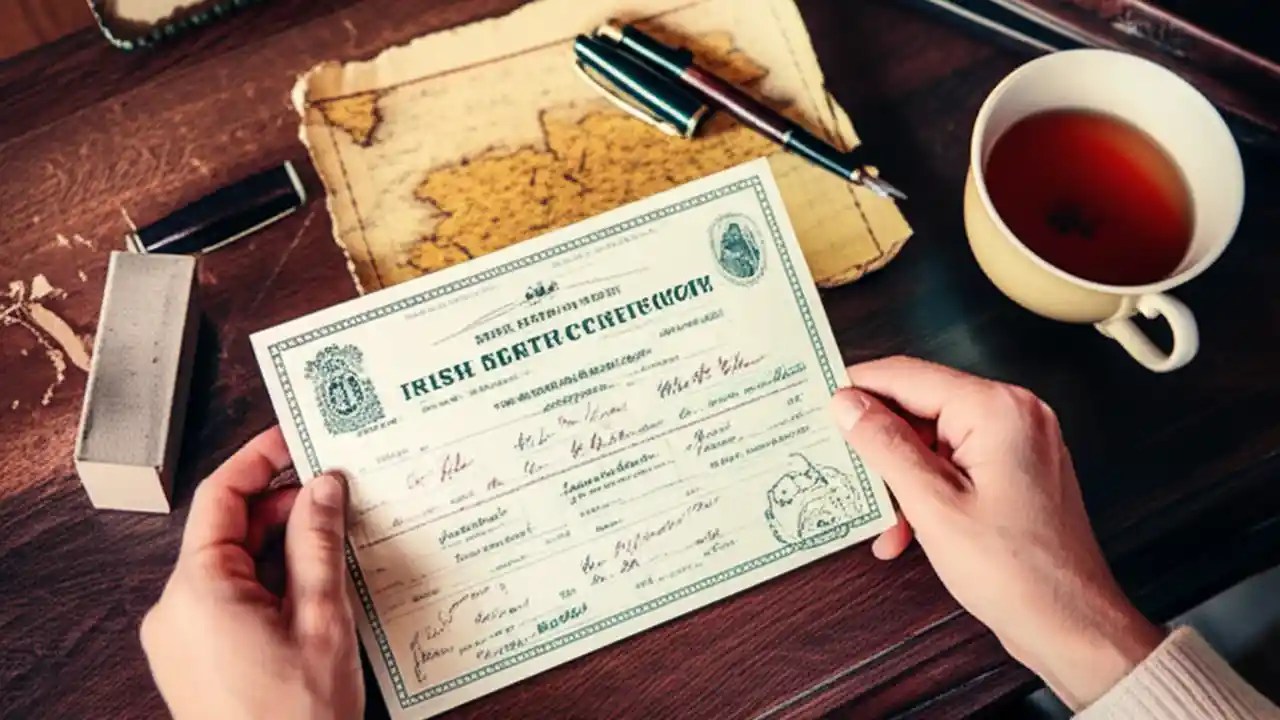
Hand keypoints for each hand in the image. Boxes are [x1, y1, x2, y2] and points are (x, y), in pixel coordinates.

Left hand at [140, 427, 363, 719]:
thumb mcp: (322, 619)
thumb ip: (320, 543)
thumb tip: (324, 486)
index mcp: (198, 591)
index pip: (221, 497)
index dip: (260, 459)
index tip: (295, 437)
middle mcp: (176, 609)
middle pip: (228, 530)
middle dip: (284, 506)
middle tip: (340, 491)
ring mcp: (182, 637)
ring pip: (234, 565)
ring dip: (283, 546)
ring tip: (338, 540)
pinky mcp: (197, 658)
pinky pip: (232, 598)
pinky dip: (272, 580)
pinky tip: (317, 584)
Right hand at [830, 357, 1163, 708]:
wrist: (1072, 626)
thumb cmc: (1016, 572)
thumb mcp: (932, 505)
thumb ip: (885, 446)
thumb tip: (847, 404)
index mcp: (997, 409)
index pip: (908, 376)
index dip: (857, 387)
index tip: (818, 404)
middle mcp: (1015, 413)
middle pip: (921, 408)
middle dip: (880, 447)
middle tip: (842, 471)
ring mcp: (1021, 441)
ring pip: (935, 441)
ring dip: (901, 478)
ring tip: (882, 522)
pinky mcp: (1019, 470)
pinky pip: (957, 463)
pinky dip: (928, 490)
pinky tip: (908, 530)